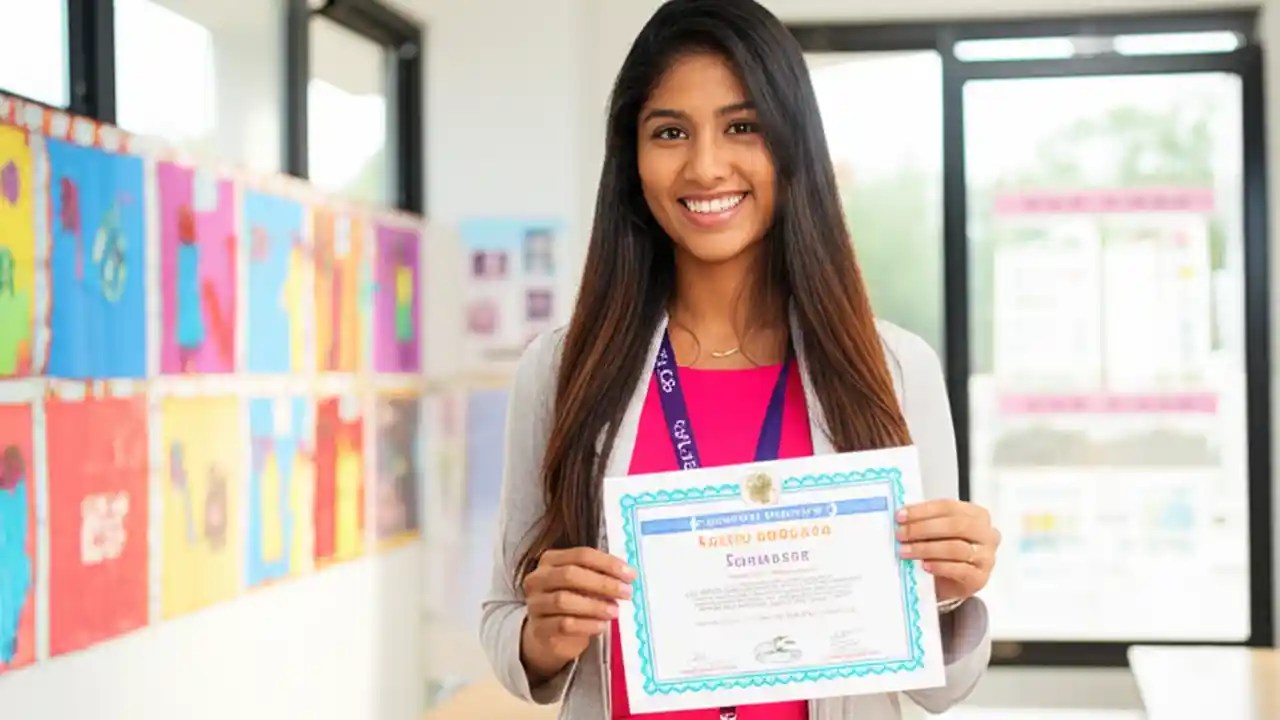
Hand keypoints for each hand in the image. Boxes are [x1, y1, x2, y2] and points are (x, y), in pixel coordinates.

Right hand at [520, 547, 635, 682]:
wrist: (548, 636)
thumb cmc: (570, 603)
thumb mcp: (583, 585)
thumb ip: (599, 577)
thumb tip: (627, 576)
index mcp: (550, 560)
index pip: (581, 555)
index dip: (607, 563)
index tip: (630, 574)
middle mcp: (538, 579)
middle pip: (570, 575)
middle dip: (602, 583)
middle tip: (626, 592)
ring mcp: (535, 604)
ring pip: (563, 600)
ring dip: (594, 605)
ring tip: (615, 611)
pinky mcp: (538, 629)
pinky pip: (563, 624)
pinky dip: (586, 625)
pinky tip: (601, 626)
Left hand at [896, 500, 1000, 602]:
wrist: (951, 584)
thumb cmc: (945, 554)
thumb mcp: (937, 533)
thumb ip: (925, 522)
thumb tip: (902, 516)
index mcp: (977, 515)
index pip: (948, 506)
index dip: (922, 510)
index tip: (901, 516)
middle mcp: (986, 534)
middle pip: (955, 525)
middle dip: (923, 529)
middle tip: (902, 534)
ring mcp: (986, 556)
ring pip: (955, 548)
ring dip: (925, 548)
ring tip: (906, 551)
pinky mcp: (980, 577)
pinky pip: (959, 569)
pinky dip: (939, 566)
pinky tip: (924, 565)